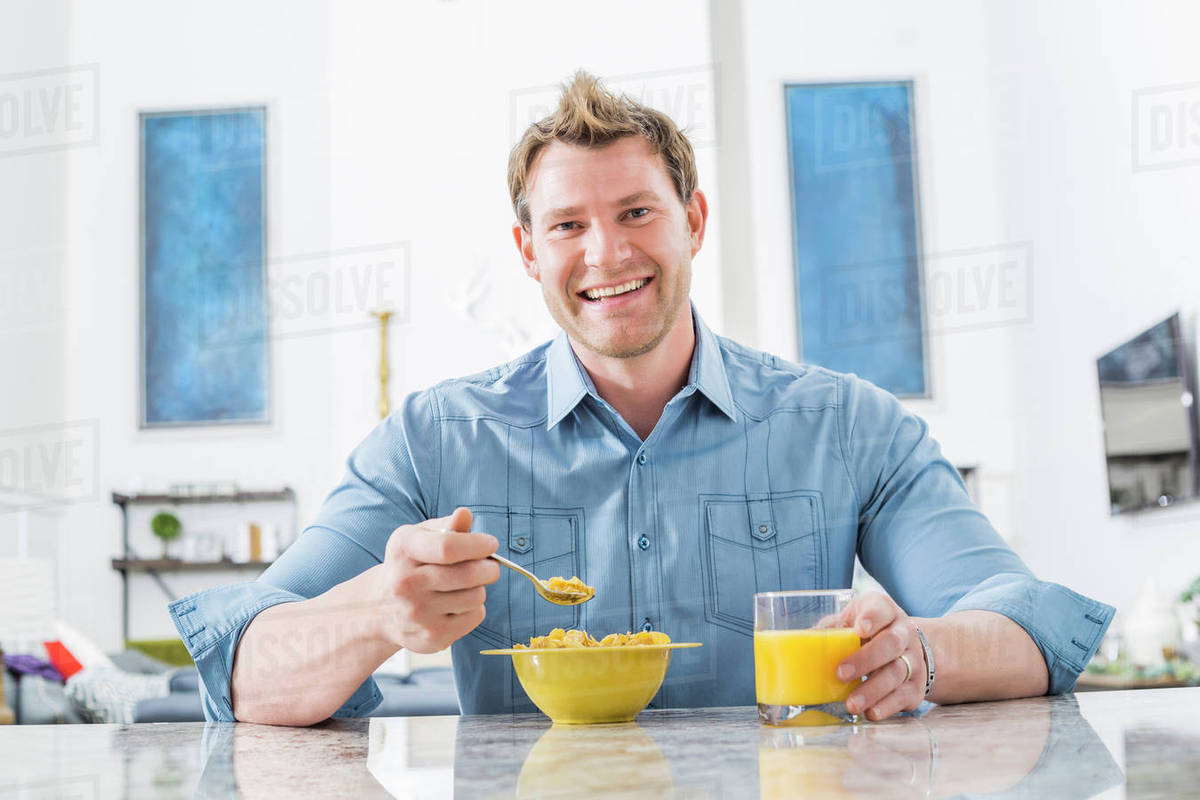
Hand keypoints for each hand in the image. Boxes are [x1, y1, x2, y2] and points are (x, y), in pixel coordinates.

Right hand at [375, 507, 499, 652]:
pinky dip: (474, 608)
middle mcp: (405, 584)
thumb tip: (464, 514)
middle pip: (467, 574)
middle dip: (489, 568)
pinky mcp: (431, 637)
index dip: (478, 545)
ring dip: (479, 588)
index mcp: (403, 551)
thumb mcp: (421, 538)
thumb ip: (447, 526)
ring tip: (465, 586)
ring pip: (476, 596)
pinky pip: (475, 616)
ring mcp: (417, 613)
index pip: (448, 547)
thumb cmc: (410, 565)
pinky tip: (457, 604)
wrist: (380, 608)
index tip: (491, 544)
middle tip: (490, 566)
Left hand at [833, 592, 925, 721]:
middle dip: (866, 659)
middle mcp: (903, 632)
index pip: (881, 609)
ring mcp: (913, 659)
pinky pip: (904, 696)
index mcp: (884, 611)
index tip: (859, 628)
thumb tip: (799, 645)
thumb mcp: (850, 621)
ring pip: (897, 673)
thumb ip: (831, 630)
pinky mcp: (916, 685)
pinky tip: (870, 713)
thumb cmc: (868, 633)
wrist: (908, 648)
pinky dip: (887, 706)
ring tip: (852, 704)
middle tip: (841, 674)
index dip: (872, 618)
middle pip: (890, 643)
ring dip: (873, 690)